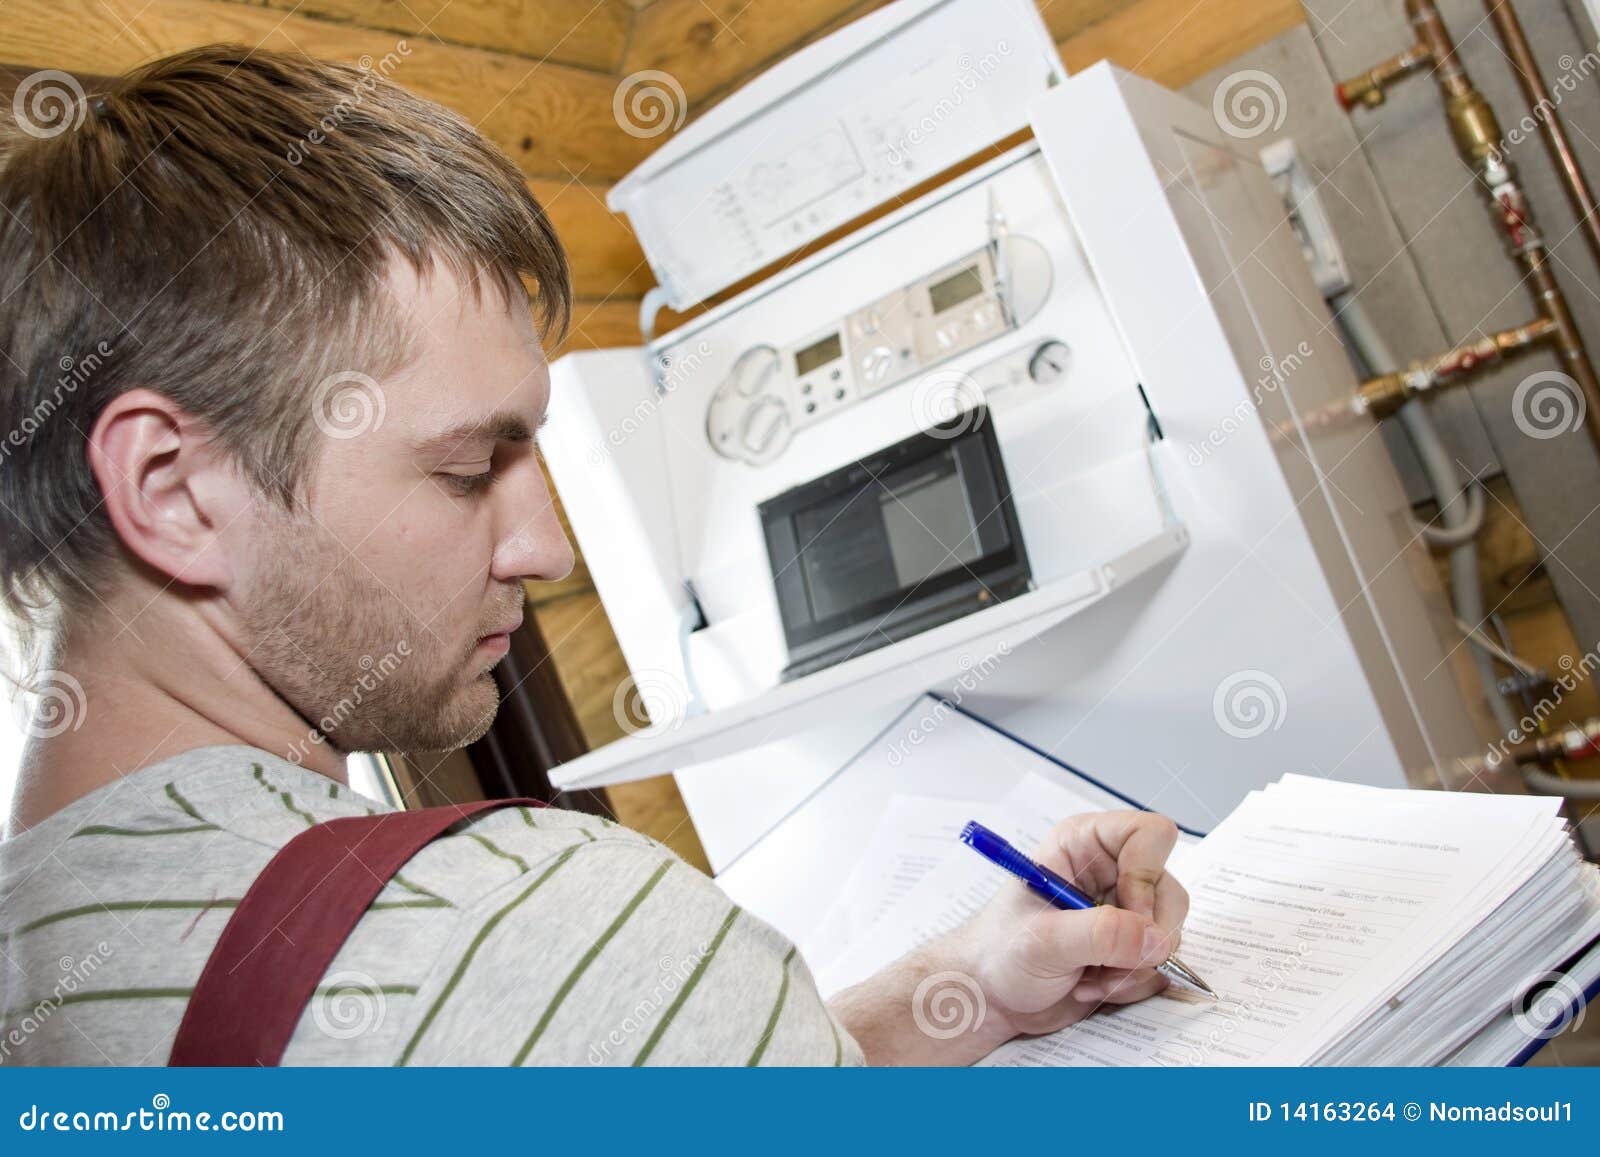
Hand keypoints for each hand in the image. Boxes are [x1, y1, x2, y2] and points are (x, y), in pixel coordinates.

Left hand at [952, 809, 1189, 1040]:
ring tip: (1087, 977)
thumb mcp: (1043, 940)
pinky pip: (1160, 965)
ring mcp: (1124, 911)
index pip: (1149, 835)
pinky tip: (1091, 985)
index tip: (1130, 914)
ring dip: (1133, 967)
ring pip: (1169, 932)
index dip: (1147, 875)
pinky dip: (1132, 983)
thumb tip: (1157, 940)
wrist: (992, 997)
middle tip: (1105, 961)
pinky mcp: (1130, 947)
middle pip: (1168, 890)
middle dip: (1144, 936)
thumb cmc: (999, 953)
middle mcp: (1110, 872)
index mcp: (1084, 845)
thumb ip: (1100, 935)